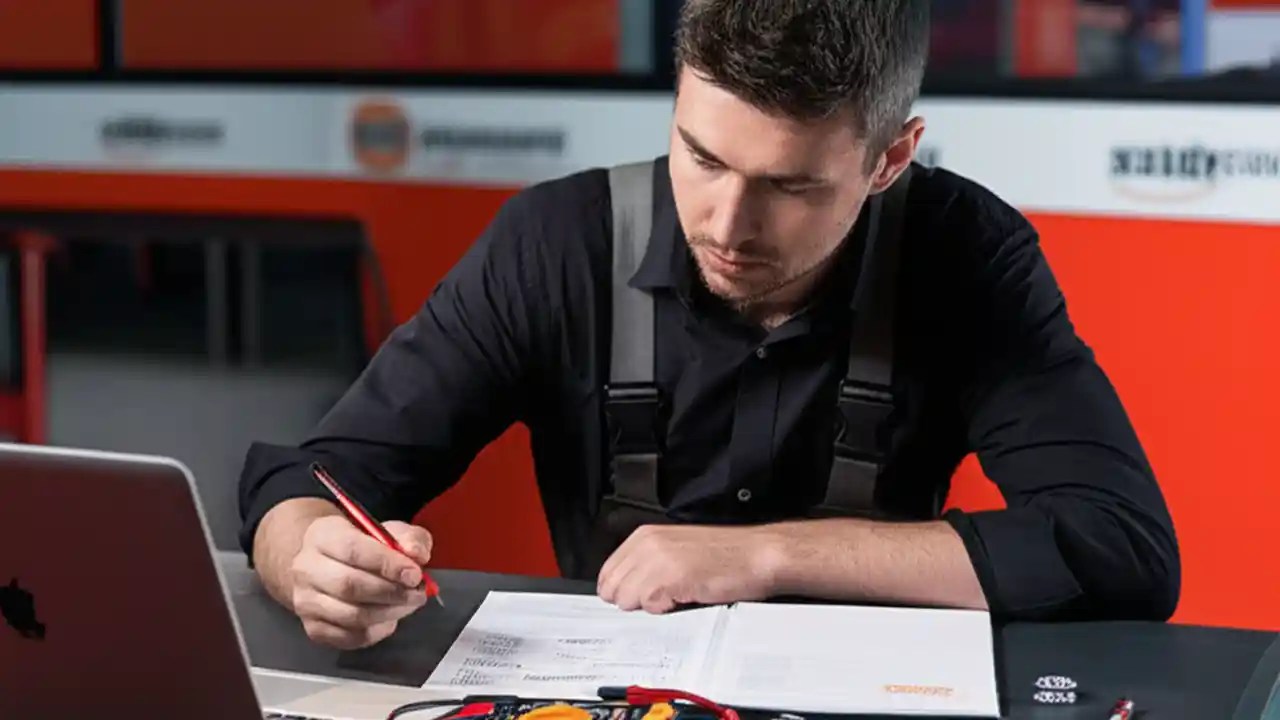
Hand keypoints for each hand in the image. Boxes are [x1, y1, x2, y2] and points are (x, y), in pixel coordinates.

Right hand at [289, 516, 433, 649]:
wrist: (328, 566)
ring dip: (389, 613)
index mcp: (323, 536)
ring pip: (351, 616)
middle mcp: (306, 569)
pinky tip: (390, 618)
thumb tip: (417, 555)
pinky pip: (350, 638)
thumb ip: (410, 538)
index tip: (414, 574)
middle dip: (392, 592)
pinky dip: (377, 631)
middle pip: (349, 586)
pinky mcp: (314, 629)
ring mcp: (306, 602)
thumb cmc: (364, 547)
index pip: (353, 550)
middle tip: (417, 593)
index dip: (387, 564)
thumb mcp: (390, 531)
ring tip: (409, 604)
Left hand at [596, 524, 778, 612]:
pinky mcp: (672, 577)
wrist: (759, 555)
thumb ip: (647, 564)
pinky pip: (649, 606)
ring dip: (649, 606)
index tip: (639, 597)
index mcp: (645, 535)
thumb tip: (624, 590)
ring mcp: (658, 559)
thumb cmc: (726, 555)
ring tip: (676, 595)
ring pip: (627, 600)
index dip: (623, 591)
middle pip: (612, 589)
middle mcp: (647, 543)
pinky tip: (686, 596)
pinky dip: (666, 609)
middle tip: (662, 597)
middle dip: (633, 600)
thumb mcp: (676, 550)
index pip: (608, 573)